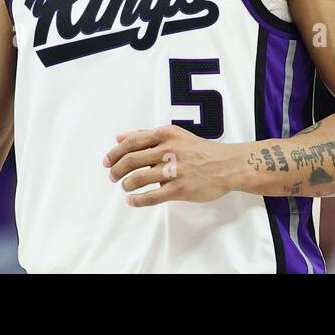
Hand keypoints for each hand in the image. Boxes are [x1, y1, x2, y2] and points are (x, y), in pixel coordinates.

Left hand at [101, 125, 236, 206]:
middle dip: (116, 170)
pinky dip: (137, 200)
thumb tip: (120, 137)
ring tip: (125, 187)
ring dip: (126, 184)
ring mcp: (174, 170)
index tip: (107, 162)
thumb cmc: (199, 150)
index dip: (115, 153)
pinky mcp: (180, 188)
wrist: (227, 165)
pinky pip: (152, 196)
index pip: (132, 142)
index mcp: (166, 134)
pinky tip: (131, 200)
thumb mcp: (174, 135)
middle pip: (131, 160)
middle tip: (112, 177)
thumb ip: (146, 135)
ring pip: (139, 178)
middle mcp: (169, 150)